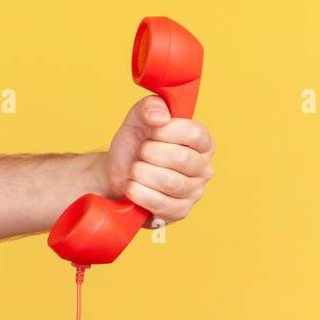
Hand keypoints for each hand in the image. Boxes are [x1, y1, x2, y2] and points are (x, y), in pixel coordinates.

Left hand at [100, 95, 214, 224]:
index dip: (165, 131)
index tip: (151, 132)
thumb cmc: (134, 145)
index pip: (194, 133)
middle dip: (148, 153)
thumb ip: (149, 107)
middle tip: (140, 153)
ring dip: (141, 173)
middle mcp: (204, 168)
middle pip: (180, 158)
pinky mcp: (179, 212)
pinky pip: (160, 204)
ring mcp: (194, 192)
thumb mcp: (137, 119)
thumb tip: (160, 116)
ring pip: (169, 182)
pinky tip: (132, 187)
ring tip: (135, 170)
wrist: (115, 174)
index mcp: (202, 142)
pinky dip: (138, 193)